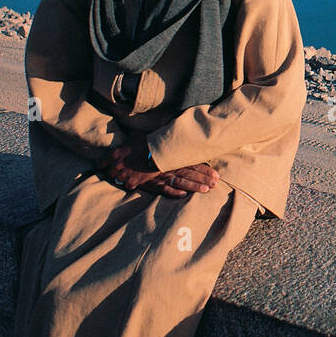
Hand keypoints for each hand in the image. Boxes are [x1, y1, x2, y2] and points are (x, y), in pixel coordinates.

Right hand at [97, 144, 218, 197]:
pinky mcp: (150, 184)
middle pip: (189, 172)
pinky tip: (184, 195)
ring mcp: (158, 176)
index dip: (204, 169)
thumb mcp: (155, 143)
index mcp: (170, 157)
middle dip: (203, 178)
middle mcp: (167, 166)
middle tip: (216, 183)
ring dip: (193, 186)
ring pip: (180, 181)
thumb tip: (184, 141)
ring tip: (206, 190)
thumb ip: (168, 146)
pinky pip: (163, 189)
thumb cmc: (138, 148)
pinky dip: (173, 192)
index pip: (191, 162)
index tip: (217, 174)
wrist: (118, 158)